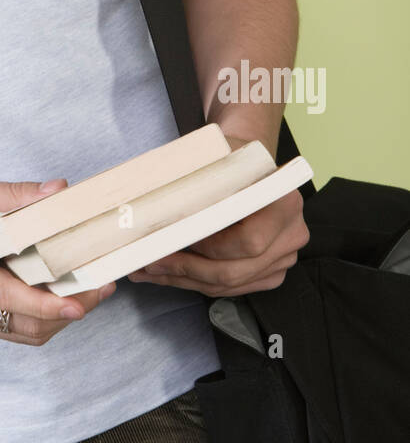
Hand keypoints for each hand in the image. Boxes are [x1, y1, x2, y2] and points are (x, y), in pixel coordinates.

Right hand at [0, 176, 116, 344]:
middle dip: (70, 311)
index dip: (51, 304)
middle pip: (26, 324)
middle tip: (104, 287)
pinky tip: (55, 296)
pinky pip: (10, 331)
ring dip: (57, 320)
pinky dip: (38, 321)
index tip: (84, 301)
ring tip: (87, 292)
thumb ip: (9, 194)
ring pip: (22, 334)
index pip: (11, 298)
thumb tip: (58, 189)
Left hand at [127, 135, 309, 296]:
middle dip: (188, 270)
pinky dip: (199, 282)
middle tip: (150, 262)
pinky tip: (171, 274)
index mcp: (285, 201)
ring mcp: (284, 257)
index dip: (209, 247)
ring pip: (231, 283)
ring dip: (187, 280)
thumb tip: (159, 208)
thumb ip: (201, 182)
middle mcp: (291, 234)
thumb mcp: (219, 156)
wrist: (251, 161)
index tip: (174, 241)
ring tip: (152, 270)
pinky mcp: (271, 271)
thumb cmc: (232, 155)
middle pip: (236, 271)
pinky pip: (233, 287)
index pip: (248, 241)